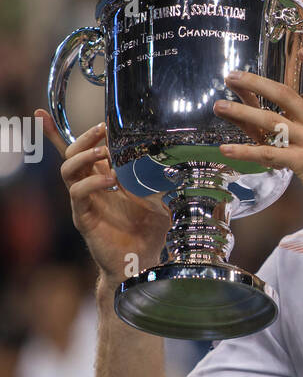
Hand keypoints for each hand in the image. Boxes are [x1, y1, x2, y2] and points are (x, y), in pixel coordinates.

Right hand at [36, 109, 170, 282]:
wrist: (143, 263)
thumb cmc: (150, 230)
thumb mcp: (159, 195)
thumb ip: (157, 175)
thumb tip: (170, 152)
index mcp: (103, 178)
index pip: (81, 151)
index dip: (64, 133)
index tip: (57, 113)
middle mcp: (90, 187)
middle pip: (71, 152)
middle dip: (84, 137)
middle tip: (103, 129)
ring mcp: (84, 202)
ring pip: (68, 168)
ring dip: (84, 155)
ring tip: (105, 153)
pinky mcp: (83, 218)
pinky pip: (78, 193)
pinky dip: (92, 183)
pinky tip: (111, 180)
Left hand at [215, 48, 302, 243]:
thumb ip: (291, 132)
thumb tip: (259, 118)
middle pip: (288, 95)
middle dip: (256, 83)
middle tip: (232, 75)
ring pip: (273, 122)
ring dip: (242, 113)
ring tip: (219, 106)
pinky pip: (271, 154)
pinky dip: (246, 151)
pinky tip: (226, 150)